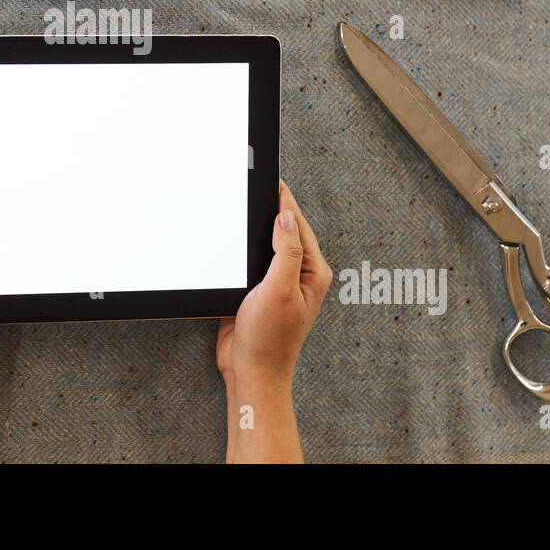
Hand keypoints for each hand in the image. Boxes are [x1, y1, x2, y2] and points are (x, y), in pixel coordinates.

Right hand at [216, 180, 331, 461]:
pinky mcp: (261, 291)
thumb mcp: (279, 289)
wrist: (251, 371)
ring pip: (269, 244)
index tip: (273, 179)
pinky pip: (255, 260)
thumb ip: (284, 251)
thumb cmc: (269, 339)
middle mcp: (299, 275)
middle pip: (285, 230)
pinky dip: (246, 247)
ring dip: (258, 228)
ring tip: (250, 202)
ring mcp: (280, 282)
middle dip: (272, 209)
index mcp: (312, 271)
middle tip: (258, 184)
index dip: (284, 200)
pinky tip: (237, 239)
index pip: (298, 224)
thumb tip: (285, 217)